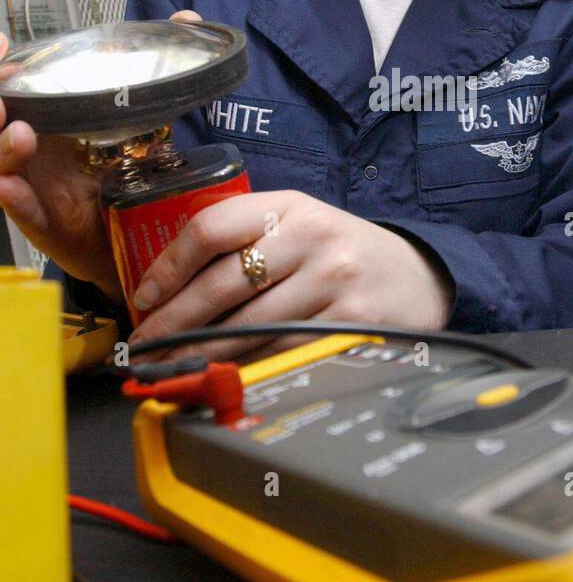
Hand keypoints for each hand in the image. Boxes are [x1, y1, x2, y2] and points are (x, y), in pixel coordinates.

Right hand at [0, 10, 203, 306]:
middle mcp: (34, 150)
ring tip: (18, 133)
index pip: (13, 87)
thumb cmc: (125, 176)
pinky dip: (13, 196)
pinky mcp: (43, 222)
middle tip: (2, 94)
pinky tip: (9, 185)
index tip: (2, 43)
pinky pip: (20, 208)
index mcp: (50, 121)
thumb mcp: (143, 118)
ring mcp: (34, 185)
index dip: (2, 68)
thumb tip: (185, 19)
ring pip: (0, 164)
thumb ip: (160, 67)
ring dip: (2, 146)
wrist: (130, 238)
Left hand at [127, 189, 455, 362]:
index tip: (145, 297)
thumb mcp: (299, 226)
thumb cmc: (341, 254)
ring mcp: (334, 280)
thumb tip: (167, 289)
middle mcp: (312, 238)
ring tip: (173, 365)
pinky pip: (282, 350)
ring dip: (203, 352)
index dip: (169, 266)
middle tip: (146, 345)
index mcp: (289, 207)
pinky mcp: (351, 321)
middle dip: (175, 321)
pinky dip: (247, 367)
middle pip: (223, 284)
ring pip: (248, 326)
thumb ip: (245, 240)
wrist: (418, 276)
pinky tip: (225, 374)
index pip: (211, 228)